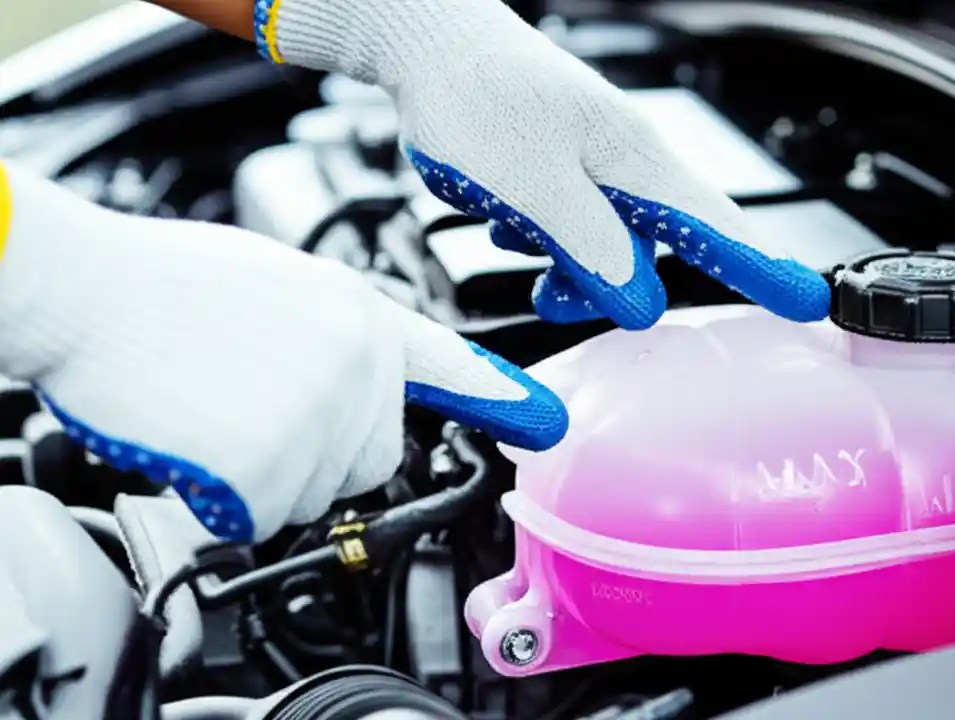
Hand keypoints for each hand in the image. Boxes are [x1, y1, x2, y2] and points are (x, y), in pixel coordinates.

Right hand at [0, 163, 566, 541]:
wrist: (90, 288)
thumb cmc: (167, 288)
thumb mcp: (283, 286)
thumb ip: (338, 337)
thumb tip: (358, 379)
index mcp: (363, 315)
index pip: (452, 366)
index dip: (501, 399)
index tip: (547, 421)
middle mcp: (359, 364)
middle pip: (374, 460)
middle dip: (320, 455)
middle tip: (253, 411)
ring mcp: (323, 414)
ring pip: (316, 494)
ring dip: (268, 476)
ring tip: (217, 413)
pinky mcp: (275, 463)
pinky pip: (264, 516)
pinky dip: (226, 498)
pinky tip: (199, 443)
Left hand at [259, 0, 831, 327]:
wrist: (422, 34)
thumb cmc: (473, 94)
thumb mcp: (532, 187)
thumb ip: (590, 244)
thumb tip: (640, 299)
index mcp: (631, 157)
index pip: (716, 224)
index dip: (761, 268)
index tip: (805, 300)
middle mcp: (620, 154)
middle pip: (653, 241)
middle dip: (612, 281)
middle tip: (554, 296)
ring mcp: (588, 152)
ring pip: (602, 233)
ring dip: (564, 259)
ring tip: (517, 246)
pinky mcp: (555, 154)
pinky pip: (567, 213)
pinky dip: (540, 230)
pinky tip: (504, 218)